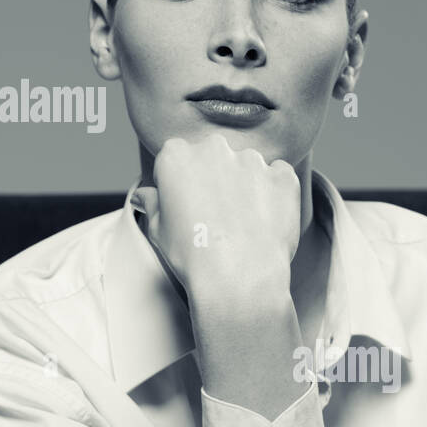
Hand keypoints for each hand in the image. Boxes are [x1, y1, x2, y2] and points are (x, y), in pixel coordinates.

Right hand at [131, 133, 300, 314]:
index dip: (181, 183)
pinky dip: (273, 193)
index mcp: (176, 156)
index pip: (177, 159)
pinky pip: (278, 177)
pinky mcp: (282, 176)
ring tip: (243, 223)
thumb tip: (144, 195)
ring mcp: (252, 160)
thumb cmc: (192, 255)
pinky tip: (265, 221)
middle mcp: (214, 149)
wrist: (238, 277)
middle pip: (213, 156)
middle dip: (214, 177)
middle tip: (216, 215)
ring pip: (247, 166)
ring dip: (245, 185)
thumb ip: (152, 203)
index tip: (187, 206)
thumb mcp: (157, 230)